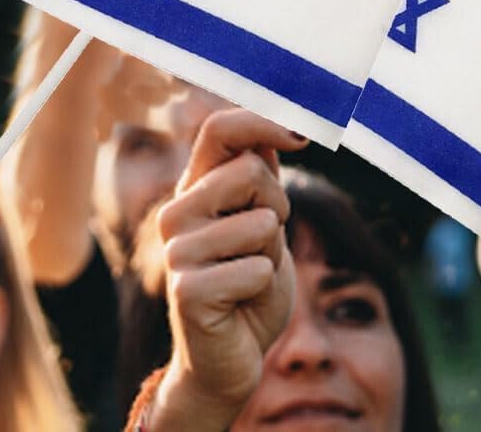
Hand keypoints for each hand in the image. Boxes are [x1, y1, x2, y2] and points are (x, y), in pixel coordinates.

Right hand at [151, 110, 306, 429]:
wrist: (229, 360)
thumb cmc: (250, 284)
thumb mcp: (263, 222)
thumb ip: (262, 177)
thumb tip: (281, 124)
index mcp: (194, 186)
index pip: (219, 129)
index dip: (262, 121)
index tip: (303, 132)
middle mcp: (177, 209)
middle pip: (252, 170)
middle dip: (278, 206)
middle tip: (263, 243)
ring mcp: (177, 248)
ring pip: (261, 222)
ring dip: (272, 253)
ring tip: (249, 277)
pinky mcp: (186, 289)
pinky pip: (257, 270)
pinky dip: (265, 287)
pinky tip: (241, 305)